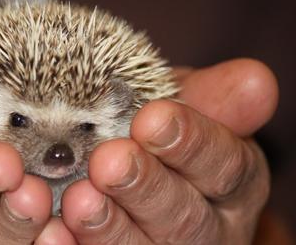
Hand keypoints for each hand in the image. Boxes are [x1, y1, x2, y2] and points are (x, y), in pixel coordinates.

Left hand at [58, 59, 277, 243]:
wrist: (131, 163)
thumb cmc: (161, 129)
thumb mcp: (187, 106)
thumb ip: (214, 97)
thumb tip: (255, 80)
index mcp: (229, 181)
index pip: (224, 166)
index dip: (191, 143)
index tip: (152, 118)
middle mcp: (205, 226)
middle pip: (184, 218)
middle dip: (145, 188)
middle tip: (108, 161)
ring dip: (109, 227)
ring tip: (79, 199)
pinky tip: (52, 232)